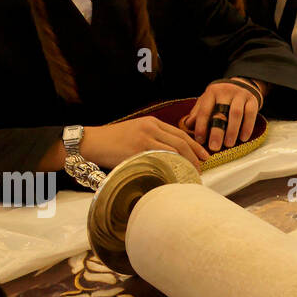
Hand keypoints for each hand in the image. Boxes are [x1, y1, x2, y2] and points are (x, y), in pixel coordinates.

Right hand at [78, 116, 209, 169]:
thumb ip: (153, 139)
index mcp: (151, 122)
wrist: (92, 142)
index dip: (195, 145)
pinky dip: (173, 166)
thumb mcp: (135, 132)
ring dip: (188, 162)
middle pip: (181, 141)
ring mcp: (145, 138)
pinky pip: (162, 158)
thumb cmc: (112, 141)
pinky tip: (178, 174)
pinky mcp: (138, 150)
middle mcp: (151, 127)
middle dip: (196, 155)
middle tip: (203, 166)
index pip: (180, 133)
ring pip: (175, 150)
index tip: (204, 155)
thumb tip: (171, 154)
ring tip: (194, 173)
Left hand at [180, 79, 264, 153]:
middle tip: (214, 147)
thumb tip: (188, 126)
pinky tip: (243, 138)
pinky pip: (250, 114)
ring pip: (236, 113)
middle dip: (217, 132)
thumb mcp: (208, 102)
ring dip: (232, 131)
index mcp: (212, 92)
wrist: (242, 85)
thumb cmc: (222, 98)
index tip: (200, 141)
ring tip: (229, 144)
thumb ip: (199, 113)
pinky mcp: (252, 100)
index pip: (205, 110)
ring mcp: (240, 95)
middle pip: (220, 112)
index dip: (202, 126)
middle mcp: (225, 92)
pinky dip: (247, 127)